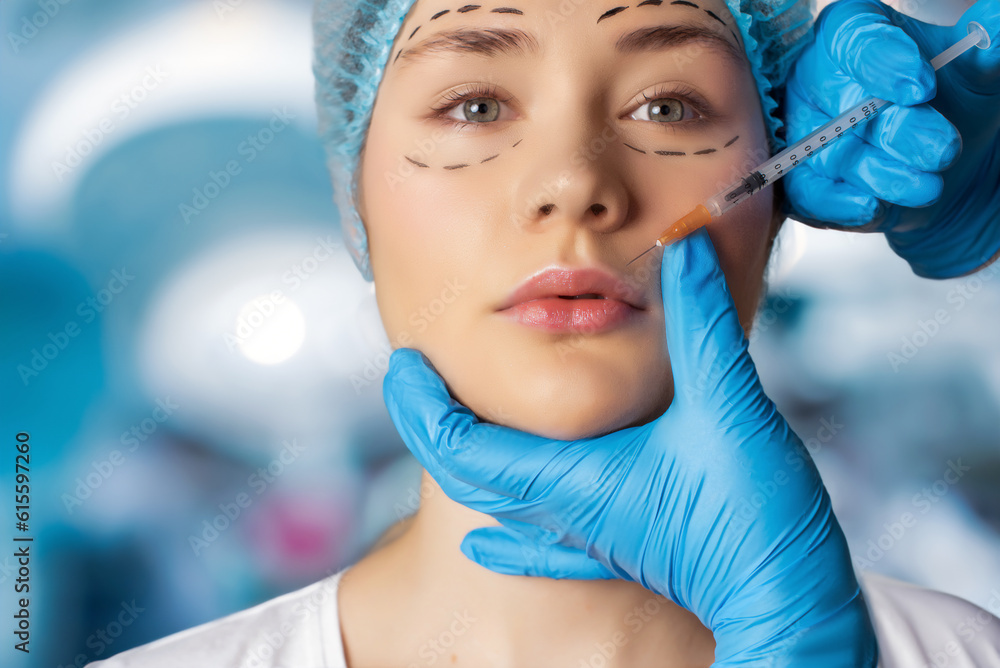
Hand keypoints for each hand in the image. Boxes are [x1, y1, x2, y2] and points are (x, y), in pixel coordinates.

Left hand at [382, 228, 877, 665]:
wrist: (789, 601)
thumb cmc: (756, 517)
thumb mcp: (729, 403)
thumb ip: (701, 322)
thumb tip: (680, 249)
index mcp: (573, 475)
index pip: (460, 447)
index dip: (421, 406)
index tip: (402, 362)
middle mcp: (568, 509)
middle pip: (467, 473)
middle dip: (431, 425)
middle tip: (414, 379)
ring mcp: (589, 535)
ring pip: (500, 502)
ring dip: (466, 459)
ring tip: (452, 421)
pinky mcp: (618, 550)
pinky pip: (539, 546)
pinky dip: (504, 532)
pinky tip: (485, 541)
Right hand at [783, 0, 999, 277]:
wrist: (942, 164)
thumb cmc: (948, 105)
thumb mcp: (976, 73)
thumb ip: (987, 44)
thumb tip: (996, 17)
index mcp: (851, 36)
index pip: (852, 39)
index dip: (883, 62)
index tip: (922, 87)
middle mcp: (817, 80)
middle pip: (842, 101)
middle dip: (896, 130)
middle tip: (943, 149)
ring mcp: (804, 132)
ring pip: (831, 154)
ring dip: (883, 176)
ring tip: (928, 186)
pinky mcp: (802, 180)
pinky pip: (809, 195)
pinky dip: (844, 205)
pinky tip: (876, 207)